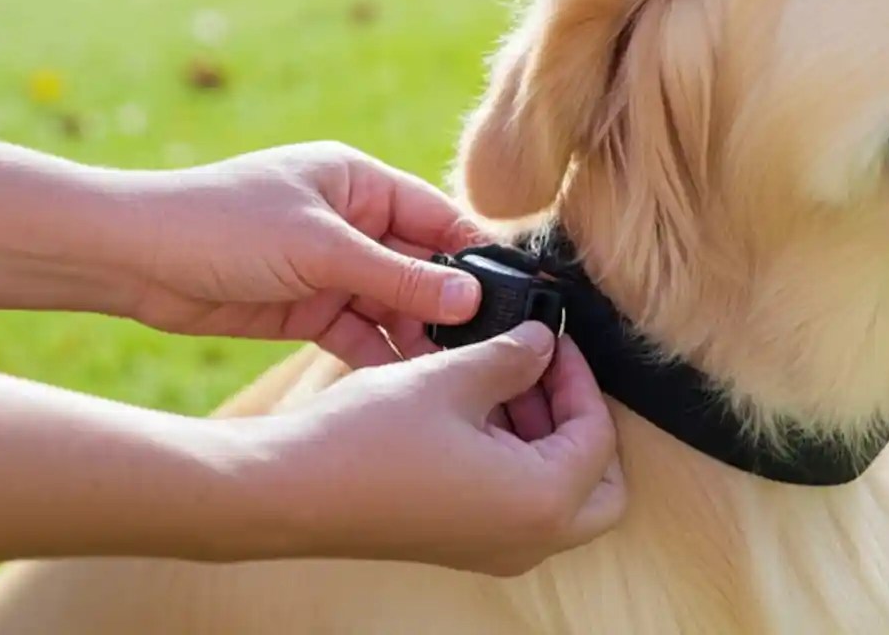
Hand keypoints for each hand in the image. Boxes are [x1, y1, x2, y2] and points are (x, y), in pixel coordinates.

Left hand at [115, 142, 483, 364]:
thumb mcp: (319, 248)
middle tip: (486, 349)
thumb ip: (396, 277)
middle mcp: (350, 222)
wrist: (134, 259)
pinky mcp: (306, 307)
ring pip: (391, 304)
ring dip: (415, 336)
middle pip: (418, 266)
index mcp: (357, 182)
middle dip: (447, 306)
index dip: (473, 257)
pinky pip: (357, 331)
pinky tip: (404, 381)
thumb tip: (469, 299)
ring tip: (451, 374)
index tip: (516, 298)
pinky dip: (378, 353)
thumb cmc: (222, 225)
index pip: (436, 217)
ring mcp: (328, 267)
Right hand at [256, 323, 625, 576]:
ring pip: (558, 496)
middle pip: (599, 485)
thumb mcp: (450, 379)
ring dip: (546, 438)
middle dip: (581, 422)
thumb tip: (544, 341)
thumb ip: (512, 357)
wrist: (289, 491)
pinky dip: (514, 460)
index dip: (579, 377)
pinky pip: (516, 505)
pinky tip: (475, 410)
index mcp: (542, 502)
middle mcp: (528, 540)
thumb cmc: (366, 440)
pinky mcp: (461, 544)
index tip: (551, 339)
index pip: (597, 435)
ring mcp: (494, 550)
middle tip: (546, 372)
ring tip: (505, 379)